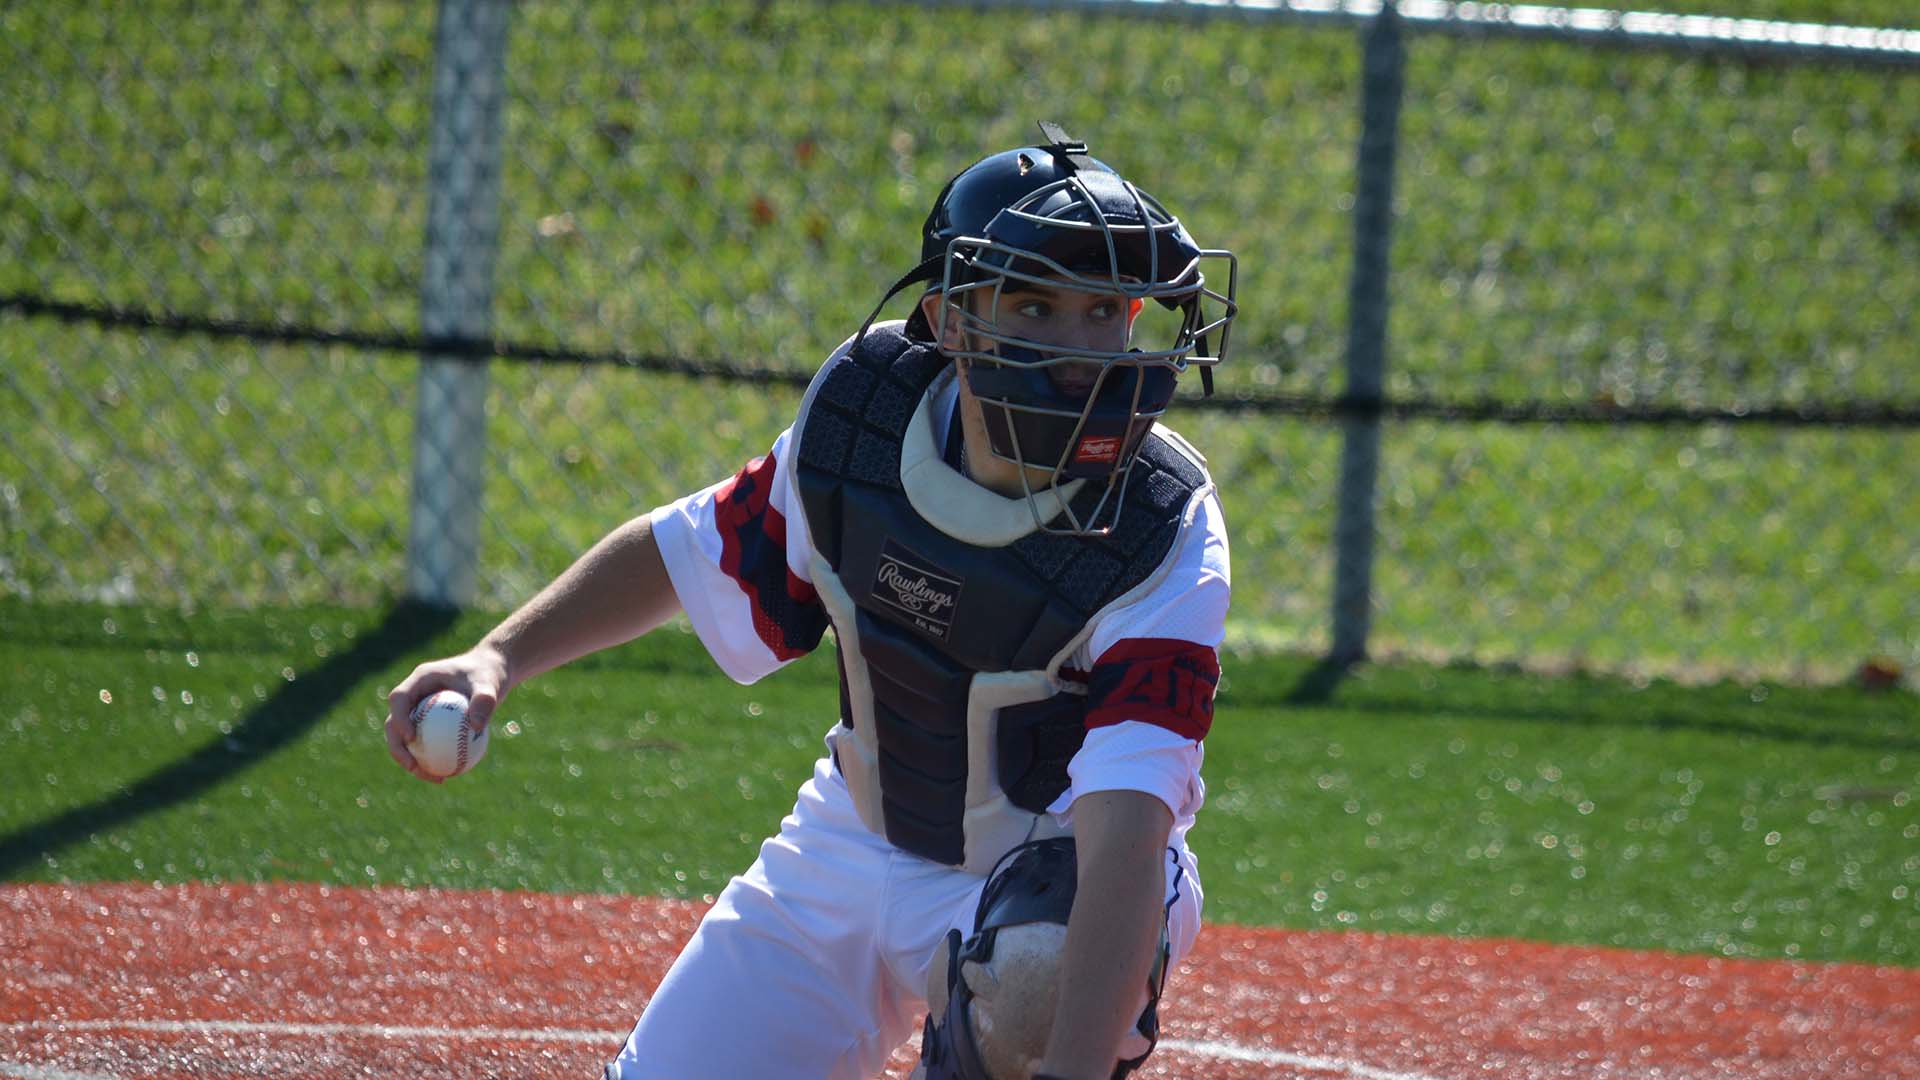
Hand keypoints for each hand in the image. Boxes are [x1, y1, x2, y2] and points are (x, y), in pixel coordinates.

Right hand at [384, 644, 509, 783]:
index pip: (399, 698)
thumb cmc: (489, 674)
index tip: (411, 737)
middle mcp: (414, 696)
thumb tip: (477, 728)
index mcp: (420, 680)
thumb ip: (484, 701)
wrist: (492, 673)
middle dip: (398, 748)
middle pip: (393, 724)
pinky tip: (446, 777)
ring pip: (406, 740)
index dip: (398, 718)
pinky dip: (432, 761)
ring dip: (413, 762)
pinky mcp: (428, 724)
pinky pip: (425, 746)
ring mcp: (418, 711)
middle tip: (414, 767)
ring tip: (433, 778)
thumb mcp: (490, 684)